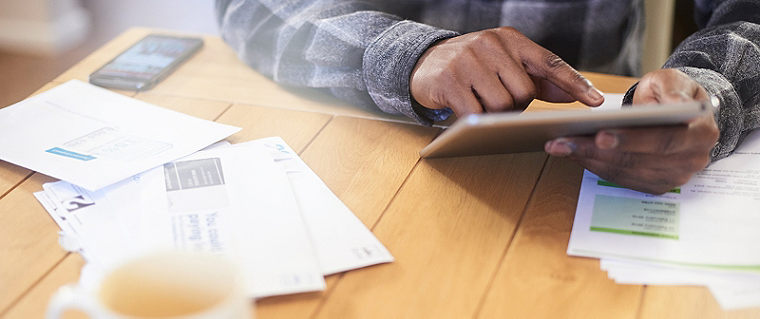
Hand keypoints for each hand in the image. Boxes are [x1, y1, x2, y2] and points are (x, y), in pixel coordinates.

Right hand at [410, 27, 603, 115]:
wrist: (422, 64)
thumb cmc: (472, 67)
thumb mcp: (504, 64)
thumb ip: (538, 78)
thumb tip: (573, 95)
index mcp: (509, 38)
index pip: (549, 62)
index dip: (574, 82)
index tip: (596, 101)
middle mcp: (490, 43)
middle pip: (525, 92)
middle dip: (516, 105)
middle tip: (499, 101)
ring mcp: (468, 60)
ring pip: (502, 104)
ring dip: (495, 114)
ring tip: (481, 104)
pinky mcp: (449, 80)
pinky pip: (476, 113)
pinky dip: (475, 120)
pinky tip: (465, 109)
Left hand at [544, 69, 718, 193]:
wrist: (680, 113)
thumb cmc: (673, 94)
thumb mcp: (672, 80)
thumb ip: (669, 91)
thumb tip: (667, 107)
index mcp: (701, 133)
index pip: (664, 140)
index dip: (631, 140)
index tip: (600, 135)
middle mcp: (691, 160)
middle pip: (637, 160)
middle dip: (596, 151)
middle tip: (563, 142)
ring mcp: (674, 176)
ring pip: (625, 172)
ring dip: (588, 160)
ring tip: (558, 146)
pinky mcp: (655, 184)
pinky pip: (620, 179)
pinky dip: (593, 167)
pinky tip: (572, 153)